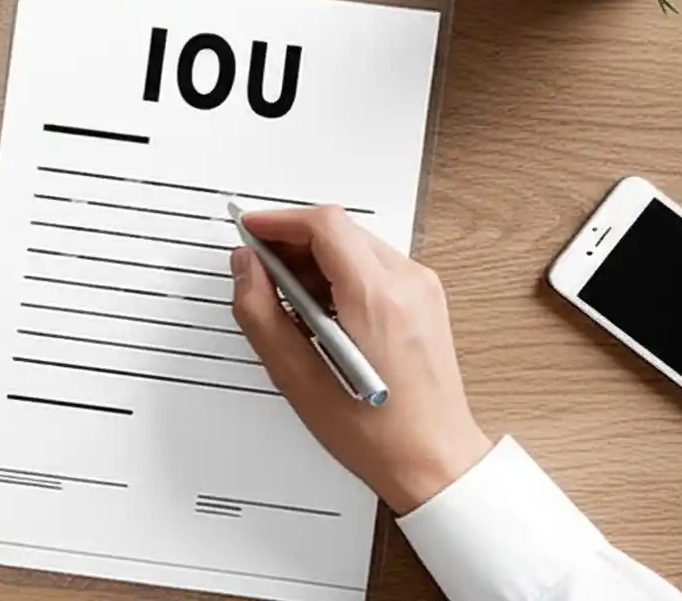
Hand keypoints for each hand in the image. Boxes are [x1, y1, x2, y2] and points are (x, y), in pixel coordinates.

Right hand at [230, 206, 490, 513]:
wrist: (435, 461)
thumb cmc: (378, 434)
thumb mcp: (297, 378)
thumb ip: (261, 313)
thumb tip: (246, 268)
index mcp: (377, 298)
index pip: (324, 225)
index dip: (279, 221)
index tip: (250, 231)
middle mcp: (407, 283)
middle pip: (340, 230)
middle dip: (293, 242)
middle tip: (260, 271)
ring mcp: (422, 289)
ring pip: (356, 245)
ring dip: (316, 260)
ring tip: (289, 301)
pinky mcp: (425, 300)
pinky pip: (374, 266)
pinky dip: (340, 275)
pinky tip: (321, 312)